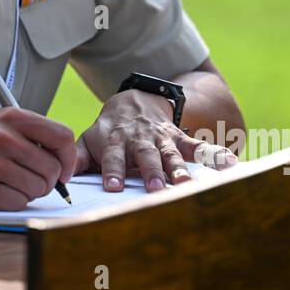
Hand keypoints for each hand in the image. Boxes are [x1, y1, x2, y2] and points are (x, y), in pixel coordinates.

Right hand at [0, 108, 77, 210]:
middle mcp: (1, 136)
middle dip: (47, 181)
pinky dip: (13, 202)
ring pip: (37, 187)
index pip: (61, 136)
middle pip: (51, 168)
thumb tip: (66, 157)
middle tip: (30, 180)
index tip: (64, 170)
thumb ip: (31, 133)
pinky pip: (17, 202)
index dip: (68, 159)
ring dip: (29, 193)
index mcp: (12, 117)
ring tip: (10, 184)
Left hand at [75, 90, 238, 190]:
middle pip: (144, 156)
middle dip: (149, 172)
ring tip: (185, 184)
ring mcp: (161, 138)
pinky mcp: (178, 137)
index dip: (112, 171)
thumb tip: (60, 176)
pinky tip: (230, 164)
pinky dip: (213, 154)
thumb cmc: (109, 130)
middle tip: (154, 190)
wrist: (133, 100)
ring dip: (178, 168)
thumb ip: (78, 158)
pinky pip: (197, 145)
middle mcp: (139, 139)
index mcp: (115, 141)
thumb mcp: (89, 138)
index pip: (112, 157)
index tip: (113, 187)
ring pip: (171, 153)